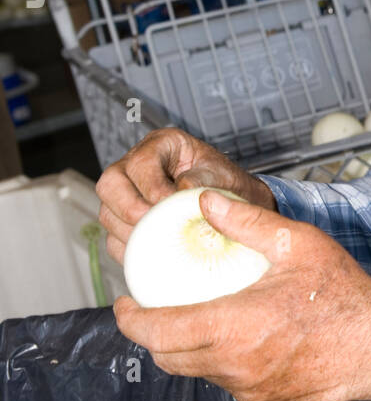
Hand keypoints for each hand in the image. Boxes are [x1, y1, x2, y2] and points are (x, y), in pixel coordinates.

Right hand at [96, 126, 276, 264]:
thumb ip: (204, 180)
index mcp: (161, 145)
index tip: (170, 205)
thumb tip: (184, 189)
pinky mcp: (126, 223)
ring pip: (107, 214)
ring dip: (131, 232)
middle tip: (156, 225)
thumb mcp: (221, 175)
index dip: (152, 187)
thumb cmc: (225, 185)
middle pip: (110, 184)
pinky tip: (155, 254)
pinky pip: (114, 240)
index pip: (141, 162)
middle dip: (130, 209)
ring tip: (160, 241)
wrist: (233, 206)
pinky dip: (132, 250)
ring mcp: (126, 195)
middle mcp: (136, 167)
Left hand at [113, 190, 370, 400]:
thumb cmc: (344, 295)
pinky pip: (226, 383)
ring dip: (188, 348)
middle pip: (168, 358)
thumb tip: (204, 202)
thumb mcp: (296, 244)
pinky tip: (238, 339)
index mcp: (234, 327)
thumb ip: (246, 221)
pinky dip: (221, 363)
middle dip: (152, 335)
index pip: (157, 333)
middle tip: (153, 309)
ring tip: (197, 318)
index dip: (131, 320)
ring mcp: (249, 391)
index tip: (125, 304)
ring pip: (197, 371)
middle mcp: (235, 366)